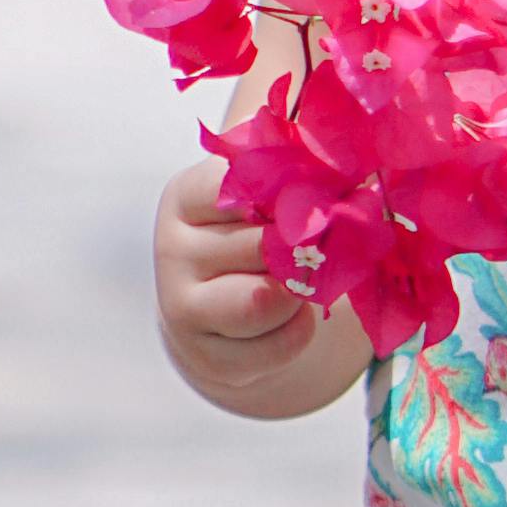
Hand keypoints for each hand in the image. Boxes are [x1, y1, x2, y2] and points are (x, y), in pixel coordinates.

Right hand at [154, 152, 334, 411]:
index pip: (243, 185)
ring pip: (264, 300)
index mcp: (186, 196)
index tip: (312, 202)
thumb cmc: (260, 235)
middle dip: (303, 250)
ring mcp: (180, 306)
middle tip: (316, 248)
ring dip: (299, 295)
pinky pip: (277, 344)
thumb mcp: (265, 192)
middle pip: (261, 245)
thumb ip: (288, 169)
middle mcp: (172, 249)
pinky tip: (289, 318)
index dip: (291, 198)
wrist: (230, 306)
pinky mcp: (204, 356)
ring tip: (299, 285)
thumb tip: (335, 150)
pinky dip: (299, 332)